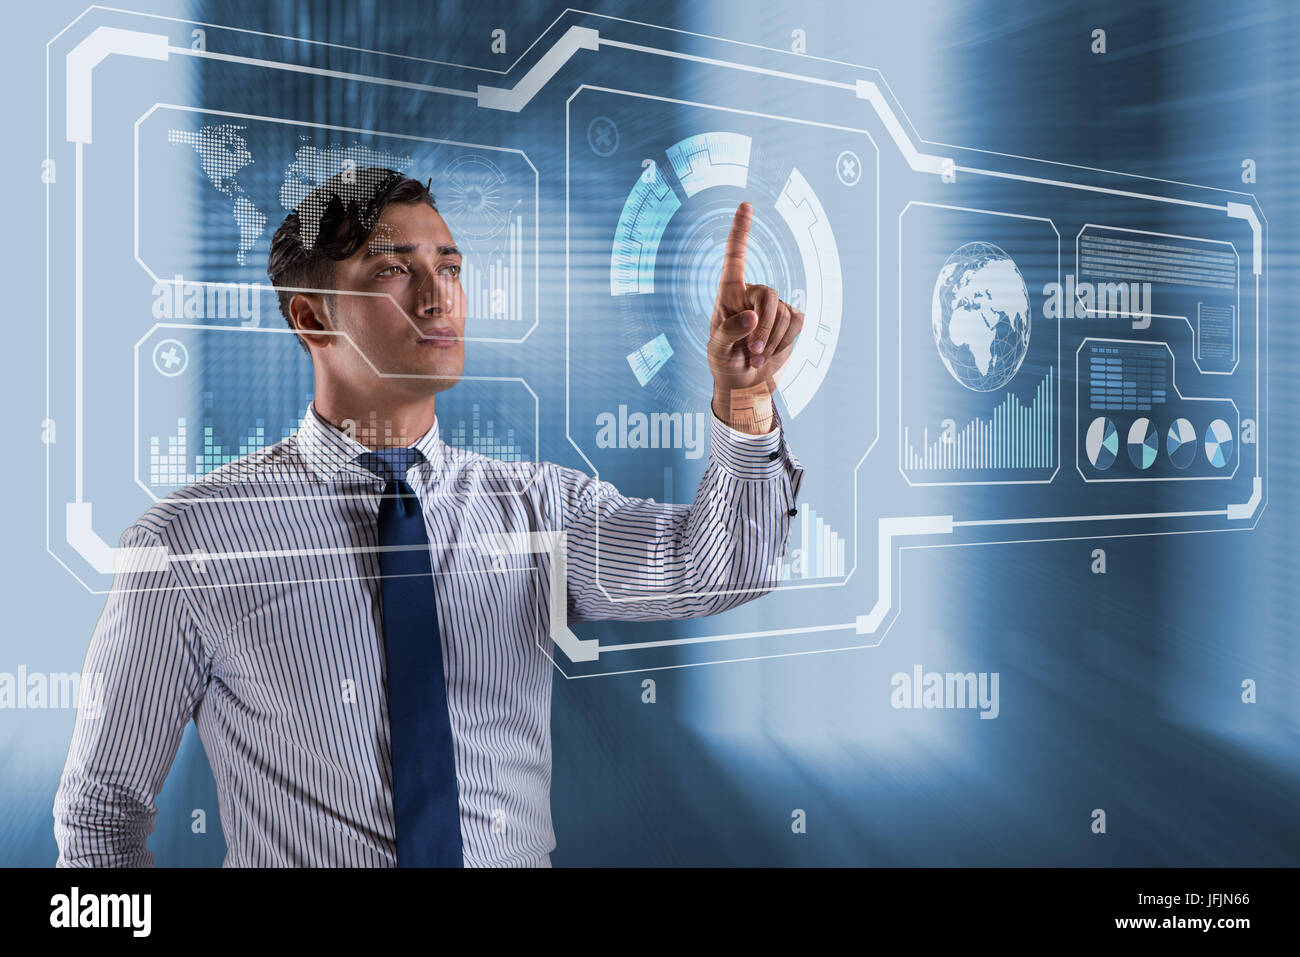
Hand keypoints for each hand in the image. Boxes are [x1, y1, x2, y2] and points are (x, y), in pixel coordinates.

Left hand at [707, 202, 803, 431]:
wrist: (744, 382)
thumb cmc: (724, 361)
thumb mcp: (717, 350)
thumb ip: (729, 332)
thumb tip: (752, 317)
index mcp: (729, 294)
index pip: (736, 258)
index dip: (741, 231)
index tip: (746, 205)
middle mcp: (752, 294)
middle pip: (770, 297)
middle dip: (765, 328)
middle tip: (753, 353)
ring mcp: (774, 306)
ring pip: (785, 314)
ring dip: (773, 342)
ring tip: (757, 358)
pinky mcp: (791, 320)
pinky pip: (797, 323)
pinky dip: (785, 343)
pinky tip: (772, 353)